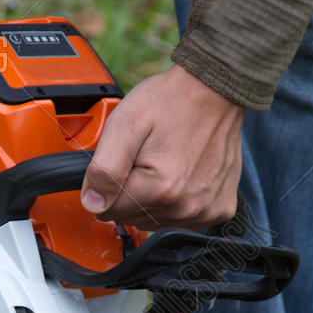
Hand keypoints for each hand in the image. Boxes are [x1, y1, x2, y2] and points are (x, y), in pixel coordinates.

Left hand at [80, 65, 243, 228]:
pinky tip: (182, 175)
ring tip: (164, 163)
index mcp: (161, 190)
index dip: (108, 183)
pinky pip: (183, 219)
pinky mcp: (219, 209)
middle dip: (130, 191)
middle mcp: (186, 207)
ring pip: (155, 221)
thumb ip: (104, 169)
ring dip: (152, 198)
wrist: (214, 91)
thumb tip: (92, 204)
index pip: (109, 210)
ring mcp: (205, 211)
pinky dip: (176, 202)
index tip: (124, 159)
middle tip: (144, 157)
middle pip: (132, 218)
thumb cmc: (170, 102)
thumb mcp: (125, 125)